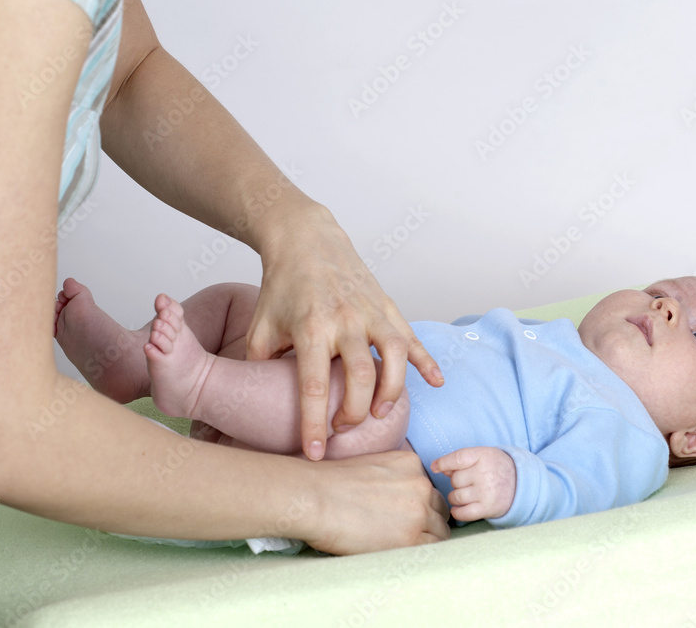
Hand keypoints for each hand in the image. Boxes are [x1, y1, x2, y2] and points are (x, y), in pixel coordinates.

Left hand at [246, 201, 442, 460]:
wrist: (307, 240)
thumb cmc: (282, 288)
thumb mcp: (260, 328)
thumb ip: (260, 368)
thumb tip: (264, 406)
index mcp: (311, 328)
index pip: (314, 386)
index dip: (314, 424)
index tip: (315, 453)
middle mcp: (345, 320)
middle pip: (360, 377)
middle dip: (356, 413)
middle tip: (344, 429)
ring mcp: (371, 312)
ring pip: (394, 358)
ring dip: (391, 392)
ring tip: (380, 414)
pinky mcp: (388, 306)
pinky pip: (413, 338)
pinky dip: (427, 362)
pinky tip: (435, 382)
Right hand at [301, 450, 450, 553]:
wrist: (315, 498)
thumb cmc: (330, 484)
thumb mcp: (371, 467)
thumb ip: (393, 480)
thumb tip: (398, 503)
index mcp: (410, 463)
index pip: (429, 488)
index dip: (420, 505)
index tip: (407, 515)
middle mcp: (420, 485)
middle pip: (439, 508)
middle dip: (427, 521)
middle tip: (406, 533)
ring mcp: (418, 511)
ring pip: (440, 530)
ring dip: (426, 539)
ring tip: (402, 546)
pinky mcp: (410, 538)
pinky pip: (431, 549)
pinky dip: (420, 553)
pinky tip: (402, 554)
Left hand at [431, 447, 516, 522]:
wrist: (521, 484)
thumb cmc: (496, 468)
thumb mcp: (483, 455)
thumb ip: (462, 459)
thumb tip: (439, 467)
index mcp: (483, 456)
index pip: (456, 458)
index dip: (443, 463)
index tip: (435, 468)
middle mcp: (484, 474)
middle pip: (454, 480)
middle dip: (457, 482)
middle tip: (468, 481)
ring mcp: (486, 492)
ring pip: (455, 496)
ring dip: (456, 497)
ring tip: (467, 493)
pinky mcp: (487, 508)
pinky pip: (463, 513)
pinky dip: (457, 512)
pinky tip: (459, 508)